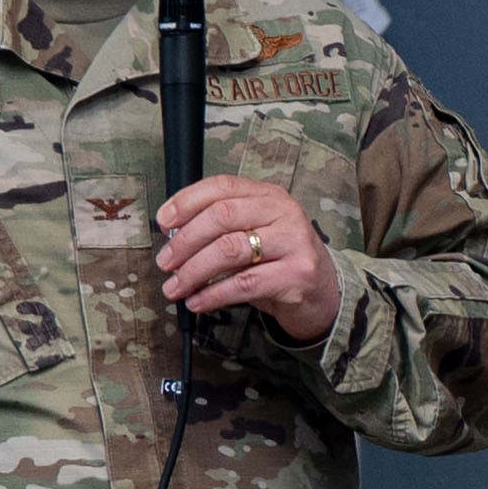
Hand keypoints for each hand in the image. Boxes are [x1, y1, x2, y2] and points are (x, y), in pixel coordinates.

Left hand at [156, 175, 337, 340]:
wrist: (324, 294)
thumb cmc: (280, 263)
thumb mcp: (255, 235)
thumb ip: (223, 229)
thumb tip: (174, 238)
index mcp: (269, 195)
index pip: (222, 187)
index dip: (186, 202)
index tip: (164, 222)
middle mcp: (283, 212)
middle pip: (222, 216)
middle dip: (185, 241)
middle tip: (165, 262)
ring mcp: (293, 242)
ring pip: (230, 250)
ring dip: (194, 271)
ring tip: (175, 287)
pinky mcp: (297, 274)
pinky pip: (244, 283)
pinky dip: (213, 294)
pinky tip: (197, 301)